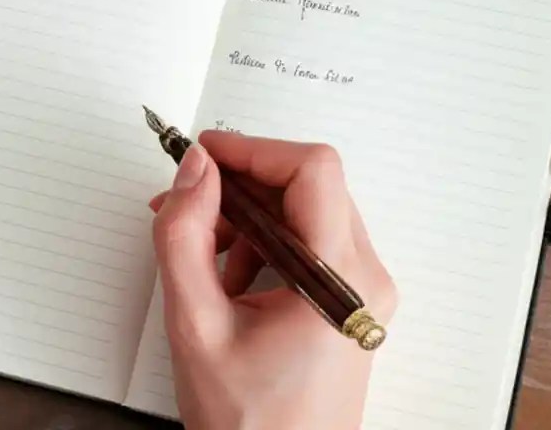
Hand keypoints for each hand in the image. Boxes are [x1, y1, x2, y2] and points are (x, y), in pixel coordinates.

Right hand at [150, 132, 396, 429]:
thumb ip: (185, 238)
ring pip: (306, 211)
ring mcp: (361, 291)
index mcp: (340, 280)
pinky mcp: (348, 302)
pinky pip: (308, 243)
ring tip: (198, 247)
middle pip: (309, 185)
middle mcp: (365, 278)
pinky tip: (225, 275)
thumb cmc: (250, 422)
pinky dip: (262, 242)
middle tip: (186, 198)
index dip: (252, 149)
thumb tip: (194, 171)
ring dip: (248, 215)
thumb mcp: (197, 324)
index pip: (312, 170)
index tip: (203, 154)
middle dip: (240, 183)